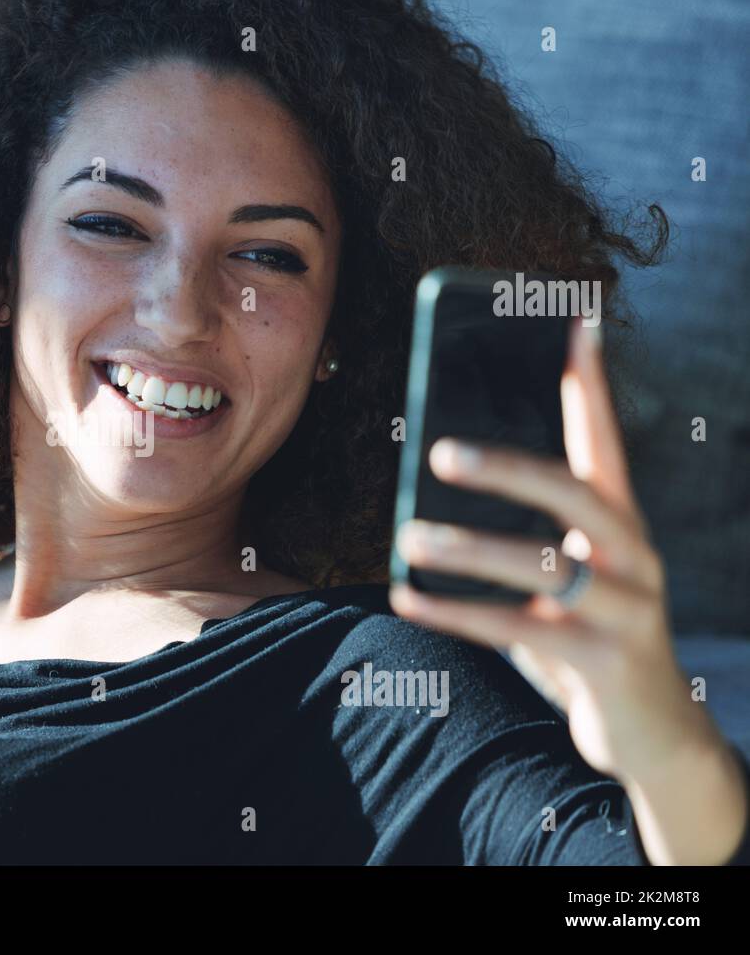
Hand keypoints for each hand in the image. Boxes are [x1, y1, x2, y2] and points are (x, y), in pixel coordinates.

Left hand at [388, 317, 747, 862]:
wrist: (652, 735)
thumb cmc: (591, 637)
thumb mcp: (568, 578)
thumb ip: (530, 535)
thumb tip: (436, 482)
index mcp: (621, 525)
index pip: (605, 442)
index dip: (590, 386)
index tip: (573, 324)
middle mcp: (633, 556)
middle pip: (574, 494)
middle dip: (509, 469)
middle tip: (439, 452)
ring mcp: (625, 609)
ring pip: (542, 567)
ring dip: (468, 551)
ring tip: (407, 537)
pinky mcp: (604, 661)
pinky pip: (517, 629)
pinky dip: (456, 612)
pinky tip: (405, 597)